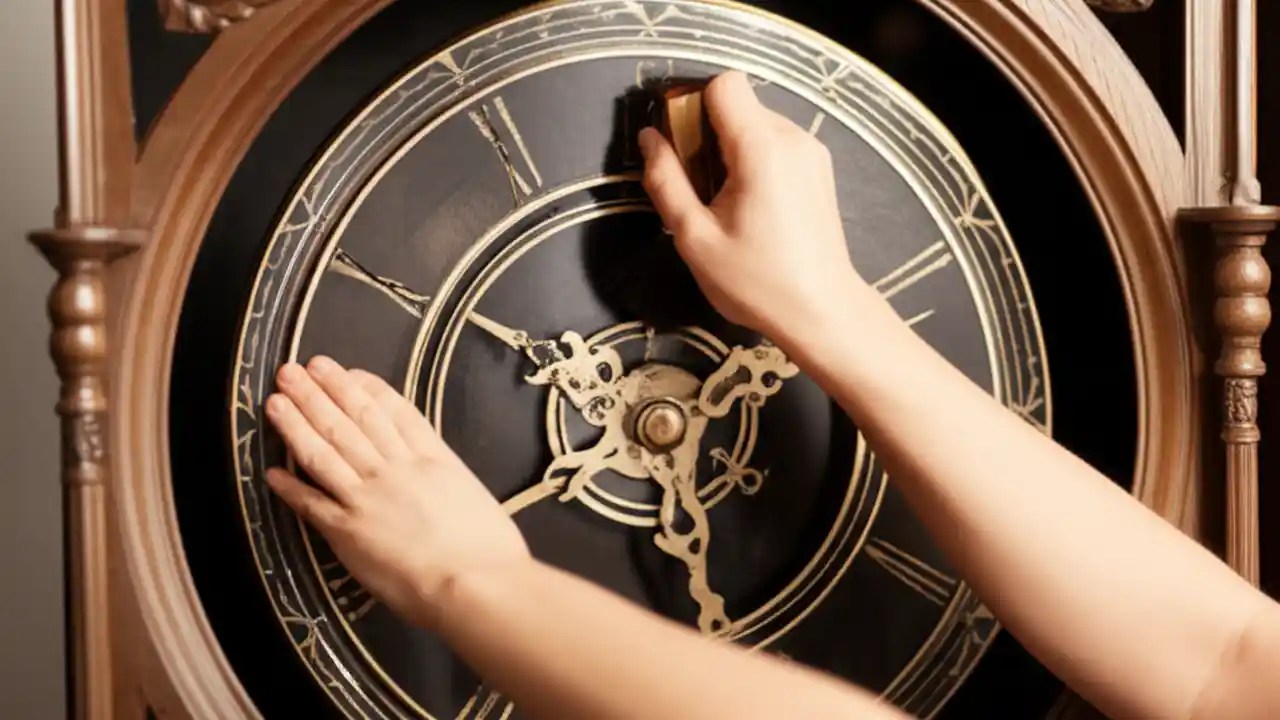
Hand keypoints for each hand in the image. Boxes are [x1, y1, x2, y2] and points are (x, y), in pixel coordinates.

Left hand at [264, 357, 530, 630]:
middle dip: (320, 392)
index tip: (345, 371)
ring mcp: (368, 497)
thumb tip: (436, 476)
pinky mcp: (348, 531)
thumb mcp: (473, 494)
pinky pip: (312, 503)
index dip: (364, 388)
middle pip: (352, 421)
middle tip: (294, 370)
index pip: (392, 411)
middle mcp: (395, 468)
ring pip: (325, 451)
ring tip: (276, 401)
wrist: (474, 582)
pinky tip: (271, 472)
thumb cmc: (489, 549)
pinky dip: (290, 487)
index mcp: (432, 458)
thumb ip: (447, 479)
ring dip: (297, 425)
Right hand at [638, 71, 864, 349]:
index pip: (724, 84)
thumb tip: (648, 138)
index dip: (693, 106)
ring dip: (729, 149)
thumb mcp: (694, 238)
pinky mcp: (818, 167)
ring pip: (756, 123)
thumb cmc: (756, 282)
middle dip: (707, 133)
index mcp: (762, 148)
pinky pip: (775, 142)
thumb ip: (666, 181)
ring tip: (724, 202)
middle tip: (697, 187)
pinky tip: (749, 205)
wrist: (822, 311)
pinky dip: (753, 160)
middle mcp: (792, 137)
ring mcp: (811, 150)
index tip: (680, 147)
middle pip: (738, 103)